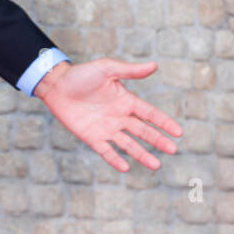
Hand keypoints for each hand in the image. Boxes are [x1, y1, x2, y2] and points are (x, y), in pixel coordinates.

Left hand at [34, 59, 181, 171]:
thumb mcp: (106, 69)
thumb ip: (129, 71)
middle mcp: (119, 117)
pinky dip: (115, 159)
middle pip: (143, 131)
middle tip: (172, 150)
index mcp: (126, 101)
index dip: (164, 122)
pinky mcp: (91, 136)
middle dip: (158, 140)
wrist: (55, 85)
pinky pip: (105, 150)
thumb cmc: (80, 75)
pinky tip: (125, 168)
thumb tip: (155, 65)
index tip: (178, 132)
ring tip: (156, 165)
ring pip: (128, 144)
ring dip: (141, 154)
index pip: (150, 114)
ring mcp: (106, 128)